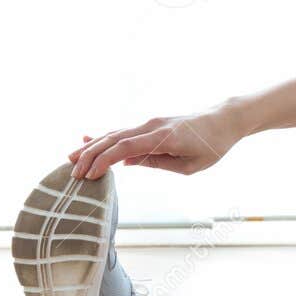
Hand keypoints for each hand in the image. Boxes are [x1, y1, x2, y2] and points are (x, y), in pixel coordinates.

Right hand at [69, 106, 243, 179]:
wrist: (224, 120)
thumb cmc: (211, 146)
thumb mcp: (189, 165)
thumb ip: (157, 162)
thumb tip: (127, 163)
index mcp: (163, 138)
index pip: (126, 148)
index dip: (105, 160)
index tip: (89, 175)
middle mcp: (152, 126)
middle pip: (114, 139)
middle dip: (91, 155)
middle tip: (73, 172)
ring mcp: (150, 123)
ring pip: (115, 133)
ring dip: (93, 146)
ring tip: (71, 158)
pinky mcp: (151, 124)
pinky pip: (124, 131)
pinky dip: (105, 138)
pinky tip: (88, 140)